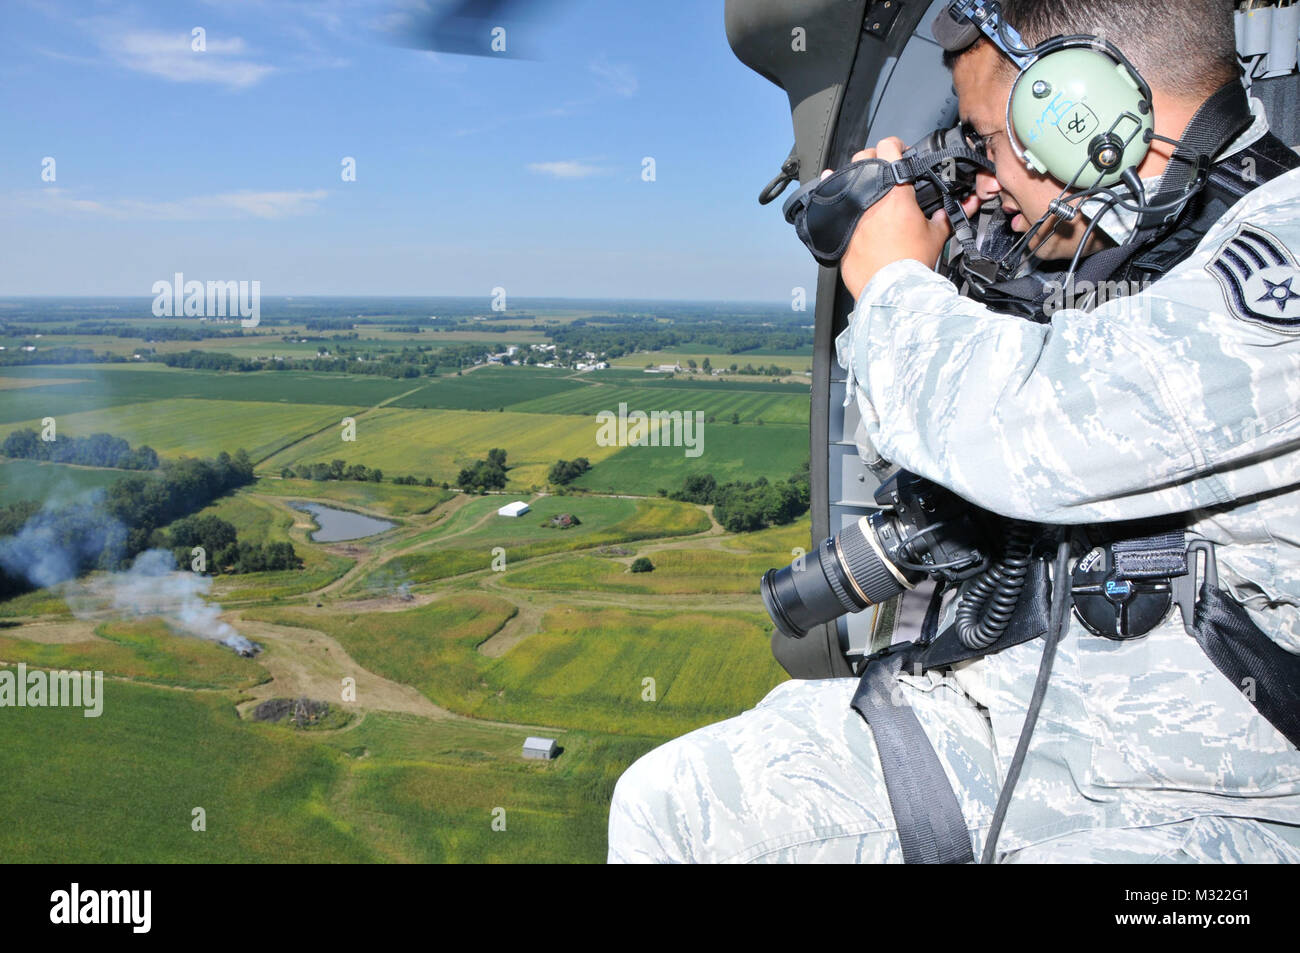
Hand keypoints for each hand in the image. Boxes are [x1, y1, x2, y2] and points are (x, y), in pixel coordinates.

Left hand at [824, 137, 982, 299]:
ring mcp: (852, 210)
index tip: (899, 150)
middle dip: (873, 158)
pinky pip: (830, 198)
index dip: (895, 144)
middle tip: (882, 168)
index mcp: (896, 191)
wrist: (890, 290)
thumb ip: (944, 217)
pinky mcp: (839, 226)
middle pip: (864, 157)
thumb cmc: (911, 264)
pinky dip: (829, 187)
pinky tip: (827, 180)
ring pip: (846, 176)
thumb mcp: (936, 236)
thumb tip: (956, 208)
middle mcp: (870, 196)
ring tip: (863, 179)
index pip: (890, 148)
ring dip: (855, 174)